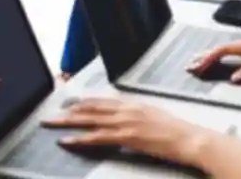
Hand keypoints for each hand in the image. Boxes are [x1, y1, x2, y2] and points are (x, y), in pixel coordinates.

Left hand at [43, 98, 213, 166]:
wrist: (189, 139)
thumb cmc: (177, 131)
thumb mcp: (155, 116)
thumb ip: (139, 115)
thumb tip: (129, 118)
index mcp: (133, 104)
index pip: (102, 101)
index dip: (83, 103)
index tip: (69, 104)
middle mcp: (126, 109)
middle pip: (90, 109)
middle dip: (68, 112)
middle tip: (51, 114)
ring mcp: (125, 122)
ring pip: (89, 120)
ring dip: (68, 123)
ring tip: (52, 124)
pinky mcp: (126, 136)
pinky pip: (97, 137)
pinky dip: (80, 139)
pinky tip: (68, 140)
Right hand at [188, 35, 240, 82]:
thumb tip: (234, 78)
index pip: (225, 50)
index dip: (210, 58)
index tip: (198, 68)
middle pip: (224, 47)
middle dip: (206, 56)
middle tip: (191, 66)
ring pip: (230, 48)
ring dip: (214, 55)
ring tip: (201, 61)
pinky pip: (237, 50)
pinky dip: (225, 55)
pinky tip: (223, 59)